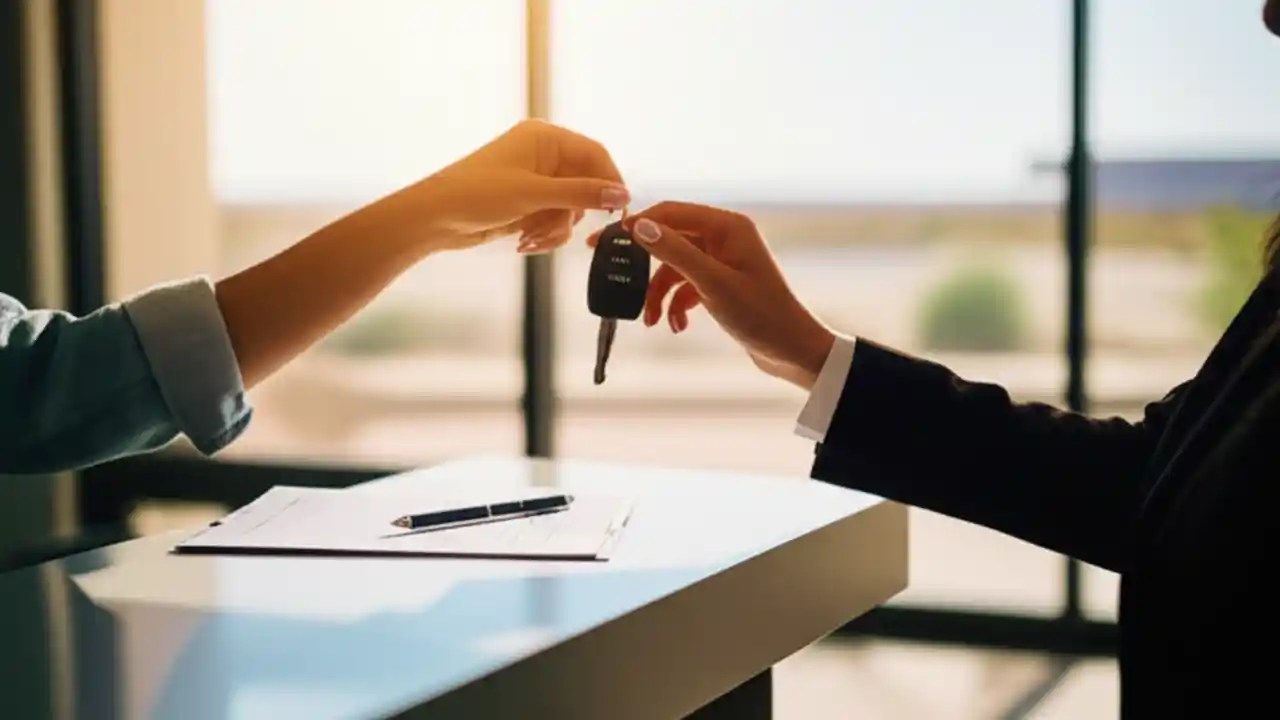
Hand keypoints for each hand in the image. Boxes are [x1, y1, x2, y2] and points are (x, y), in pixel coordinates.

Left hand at [378, 119, 628, 253]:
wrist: (435, 218)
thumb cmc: (479, 194)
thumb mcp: (534, 194)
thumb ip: (582, 194)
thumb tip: (622, 194)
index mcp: (546, 138)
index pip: (595, 155)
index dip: (609, 182)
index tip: (617, 211)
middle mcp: (543, 156)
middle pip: (585, 186)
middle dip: (572, 214)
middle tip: (556, 228)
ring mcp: (535, 182)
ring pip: (569, 209)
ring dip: (555, 229)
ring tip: (530, 238)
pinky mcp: (526, 204)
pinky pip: (553, 220)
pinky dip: (544, 234)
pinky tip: (523, 243)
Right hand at [602, 202, 835, 389]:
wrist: (794, 352)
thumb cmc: (762, 316)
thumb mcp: (713, 284)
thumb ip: (675, 252)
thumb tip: (639, 226)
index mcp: (727, 227)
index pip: (670, 213)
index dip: (635, 226)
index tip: (602, 242)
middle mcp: (726, 237)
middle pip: (669, 241)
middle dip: (646, 269)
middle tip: (614, 279)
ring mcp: (724, 261)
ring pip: (675, 268)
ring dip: (659, 294)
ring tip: (652, 321)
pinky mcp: (722, 284)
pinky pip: (687, 286)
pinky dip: (676, 305)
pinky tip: (676, 326)